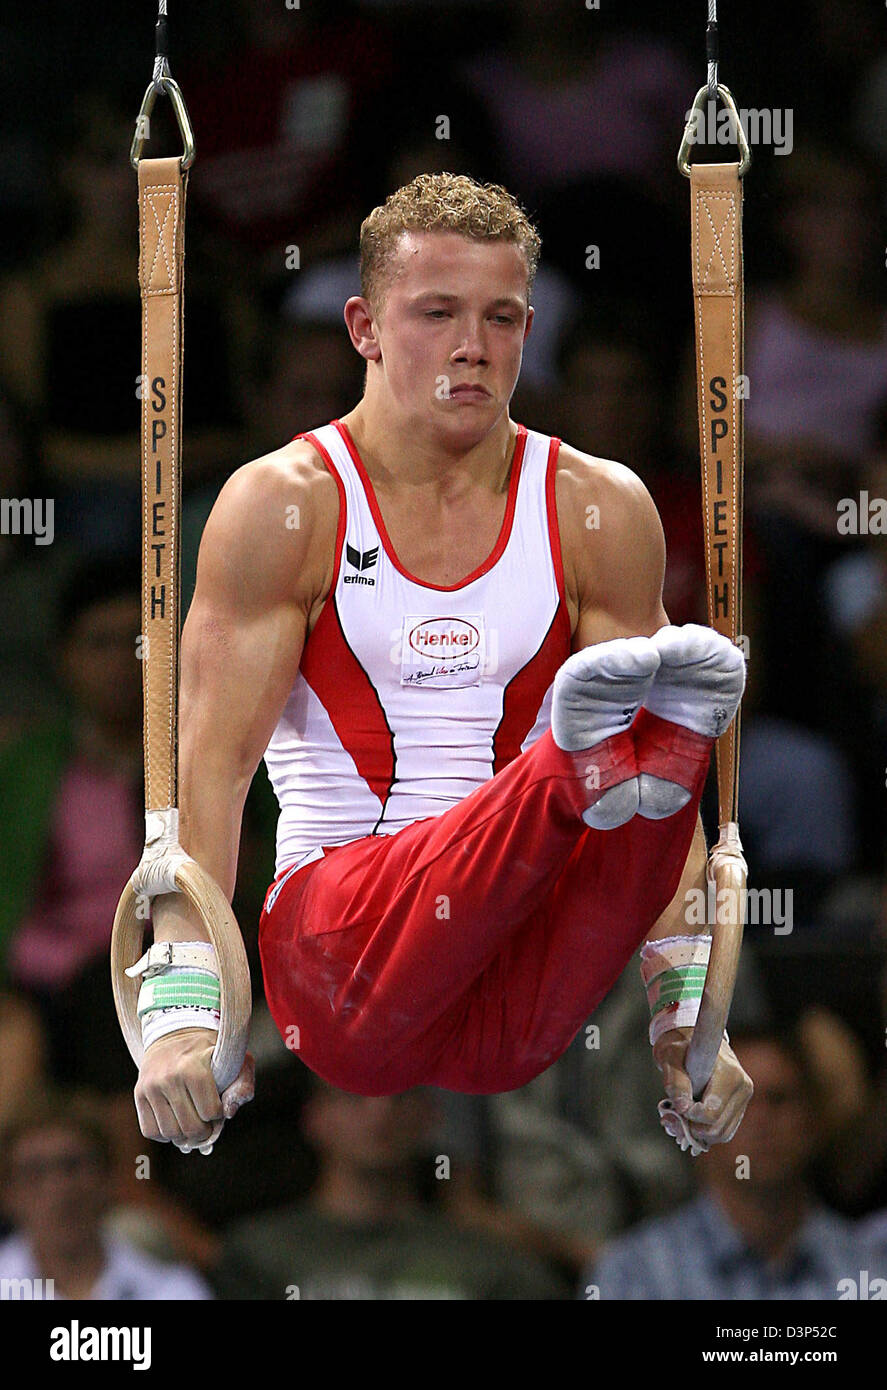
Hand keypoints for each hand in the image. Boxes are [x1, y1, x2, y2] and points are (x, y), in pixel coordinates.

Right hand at [134, 1028, 254, 1153]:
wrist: (175, 1031)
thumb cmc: (210, 1050)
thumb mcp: (235, 1059)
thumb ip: (242, 1085)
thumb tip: (228, 1113)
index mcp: (194, 1067)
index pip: (210, 1112)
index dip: (218, 1115)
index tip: (218, 1106)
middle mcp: (169, 1077)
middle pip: (189, 1127)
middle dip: (203, 1132)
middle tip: (206, 1124)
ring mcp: (151, 1086)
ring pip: (169, 1133)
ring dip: (184, 1136)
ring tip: (192, 1124)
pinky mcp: (139, 1093)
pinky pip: (150, 1131)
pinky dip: (164, 1135)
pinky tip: (175, 1123)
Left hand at [653, 1026, 752, 1153]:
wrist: (694, 1039)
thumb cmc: (680, 1045)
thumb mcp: (670, 1057)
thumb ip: (676, 1082)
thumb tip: (682, 1108)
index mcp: (730, 1074)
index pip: (711, 1112)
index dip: (688, 1116)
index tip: (672, 1106)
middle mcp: (743, 1087)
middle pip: (717, 1128)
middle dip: (690, 1129)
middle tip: (668, 1118)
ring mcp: (743, 1099)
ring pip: (722, 1134)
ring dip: (697, 1134)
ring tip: (677, 1118)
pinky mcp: (739, 1107)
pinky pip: (724, 1131)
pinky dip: (705, 1132)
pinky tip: (688, 1120)